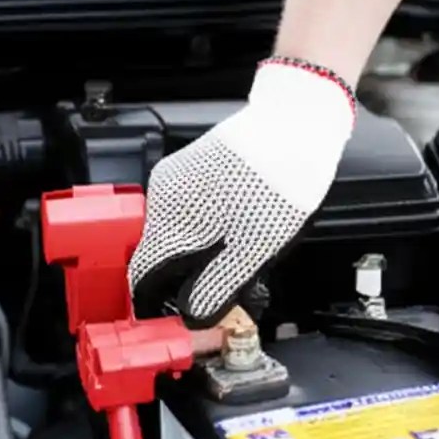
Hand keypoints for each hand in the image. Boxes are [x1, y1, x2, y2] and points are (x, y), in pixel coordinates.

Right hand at [129, 58, 354, 326]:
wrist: (297, 121)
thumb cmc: (281, 179)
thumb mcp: (253, 250)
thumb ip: (218, 288)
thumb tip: (194, 317)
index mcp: (171, 221)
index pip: (141, 276)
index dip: (155, 303)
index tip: (173, 318)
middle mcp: (163, 197)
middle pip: (161, 254)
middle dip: (188, 279)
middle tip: (225, 292)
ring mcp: (177, 179)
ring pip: (177, 233)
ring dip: (201, 254)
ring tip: (244, 257)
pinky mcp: (193, 168)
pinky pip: (190, 211)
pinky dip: (208, 229)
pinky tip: (240, 229)